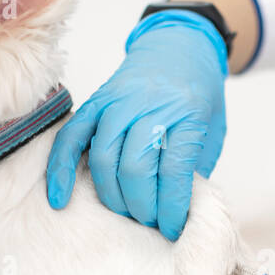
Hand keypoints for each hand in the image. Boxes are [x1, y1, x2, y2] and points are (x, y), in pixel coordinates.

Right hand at [46, 10, 227, 240]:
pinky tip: (61, 199)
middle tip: (151, 221)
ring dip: (113, 196)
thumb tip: (176, 214)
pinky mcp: (95, 101)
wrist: (181, 45)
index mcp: (186, 114)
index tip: (173, 228)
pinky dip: (61, 170)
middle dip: (142, 207)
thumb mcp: (212, 132)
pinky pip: (71, 138)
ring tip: (127, 212)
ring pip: (104, 159)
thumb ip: (195, 169)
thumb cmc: (199, 97)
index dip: (172, 207)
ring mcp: (118, 102)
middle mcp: (149, 106)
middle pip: (135, 168)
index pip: (173, 171)